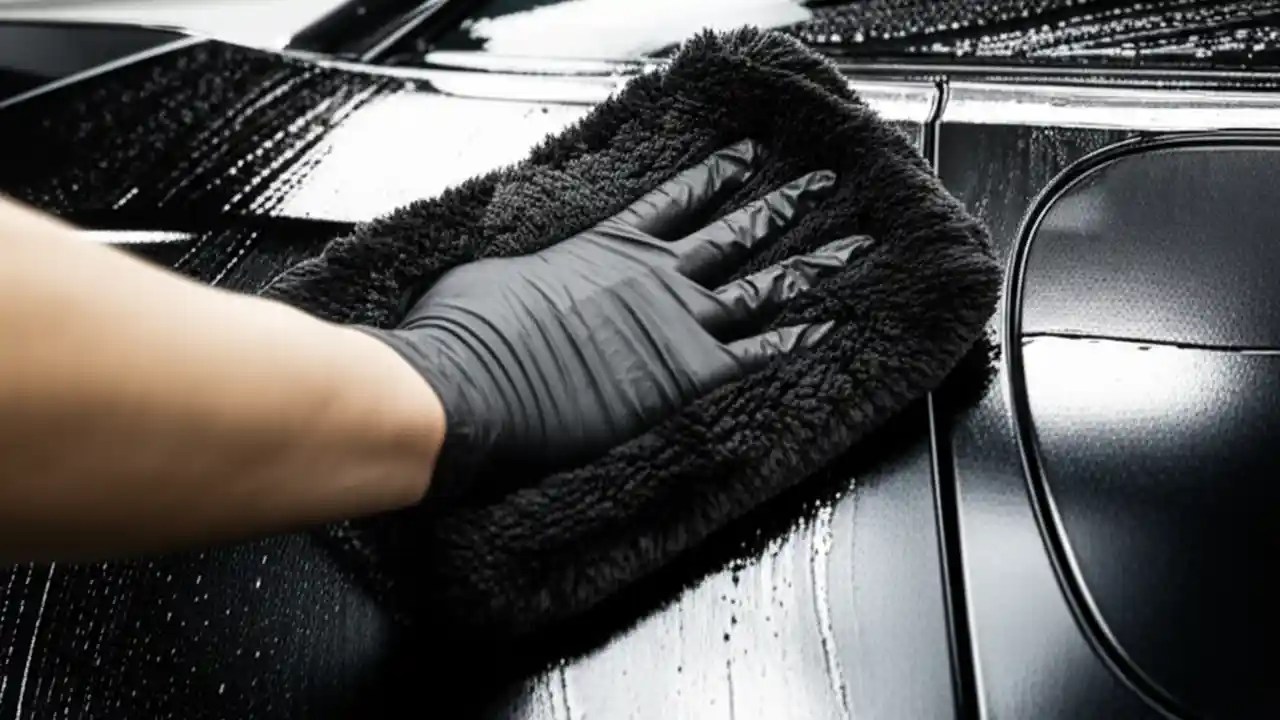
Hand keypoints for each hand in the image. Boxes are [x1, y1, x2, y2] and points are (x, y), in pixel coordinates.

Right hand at [363, 141, 868, 498]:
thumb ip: (530, 273)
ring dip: (811, 264)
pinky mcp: (687, 374)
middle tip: (821, 184)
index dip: (718, 172)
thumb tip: (520, 281)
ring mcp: (676, 320)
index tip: (749, 152)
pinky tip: (829, 328)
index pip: (677, 198)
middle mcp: (654, 275)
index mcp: (609, 246)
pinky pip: (759, 353)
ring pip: (762, 284)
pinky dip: (797, 339)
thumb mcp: (493, 275)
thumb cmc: (469, 332)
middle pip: (736, 231)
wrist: (472, 382)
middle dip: (783, 205)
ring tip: (851, 247)